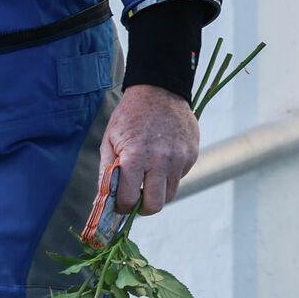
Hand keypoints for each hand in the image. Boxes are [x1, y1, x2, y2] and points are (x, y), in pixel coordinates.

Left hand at [97, 85, 198, 216]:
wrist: (159, 89)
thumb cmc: (130, 115)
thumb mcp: (109, 140)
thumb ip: (107, 172)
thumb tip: (107, 200)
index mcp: (136, 157)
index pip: (129, 200)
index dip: (122, 207)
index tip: (121, 204)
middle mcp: (160, 160)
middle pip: (155, 205)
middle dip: (143, 208)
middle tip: (137, 199)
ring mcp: (179, 158)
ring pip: (170, 194)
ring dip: (158, 191)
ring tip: (149, 175)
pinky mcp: (192, 154)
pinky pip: (180, 177)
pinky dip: (170, 175)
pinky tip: (162, 158)